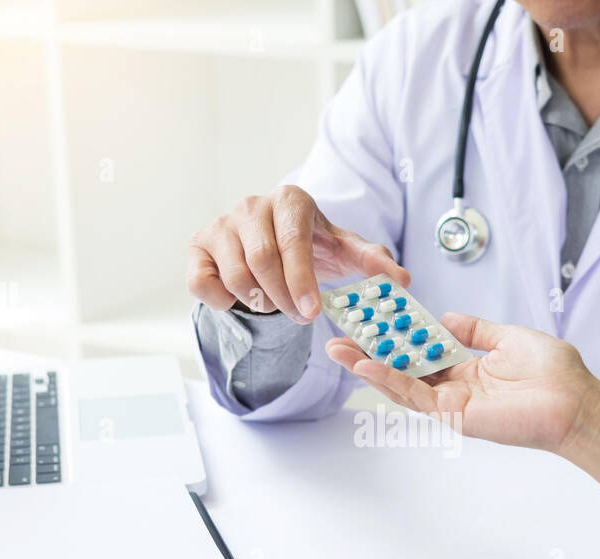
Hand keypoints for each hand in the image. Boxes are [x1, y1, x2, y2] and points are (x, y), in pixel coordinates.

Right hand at [187, 185, 408, 322]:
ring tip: (276, 306)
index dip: (301, 280)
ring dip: (258, 303)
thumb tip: (401, 279)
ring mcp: (221, 224)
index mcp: (290, 200)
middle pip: (262, 259)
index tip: (312, 313)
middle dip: (284, 298)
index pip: (292, 241)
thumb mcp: (343, 250)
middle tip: (301, 317)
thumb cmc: (312, 245)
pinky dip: (221, 301)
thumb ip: (373, 260)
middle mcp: (251, 206)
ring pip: (234, 275)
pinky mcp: (198, 246)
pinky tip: (241, 300)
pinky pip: (201, 282)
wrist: (273, 241)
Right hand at [326, 313, 599, 491]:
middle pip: (404, 367)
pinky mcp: (454, 416)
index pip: (422, 349)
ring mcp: (452, 403)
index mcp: (469, 368)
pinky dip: (388, 381)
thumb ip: (475, 330)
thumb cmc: (555, 374)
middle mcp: (456, 387)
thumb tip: (445, 318)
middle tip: (340, 332)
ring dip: (367, 366)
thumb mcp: (510, 337)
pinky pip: (415, 396)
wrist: (576, 403)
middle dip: (371, 351)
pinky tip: (365, 365)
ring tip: (336, 347)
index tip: (373, 314)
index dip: (397, 333)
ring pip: (400, 384)